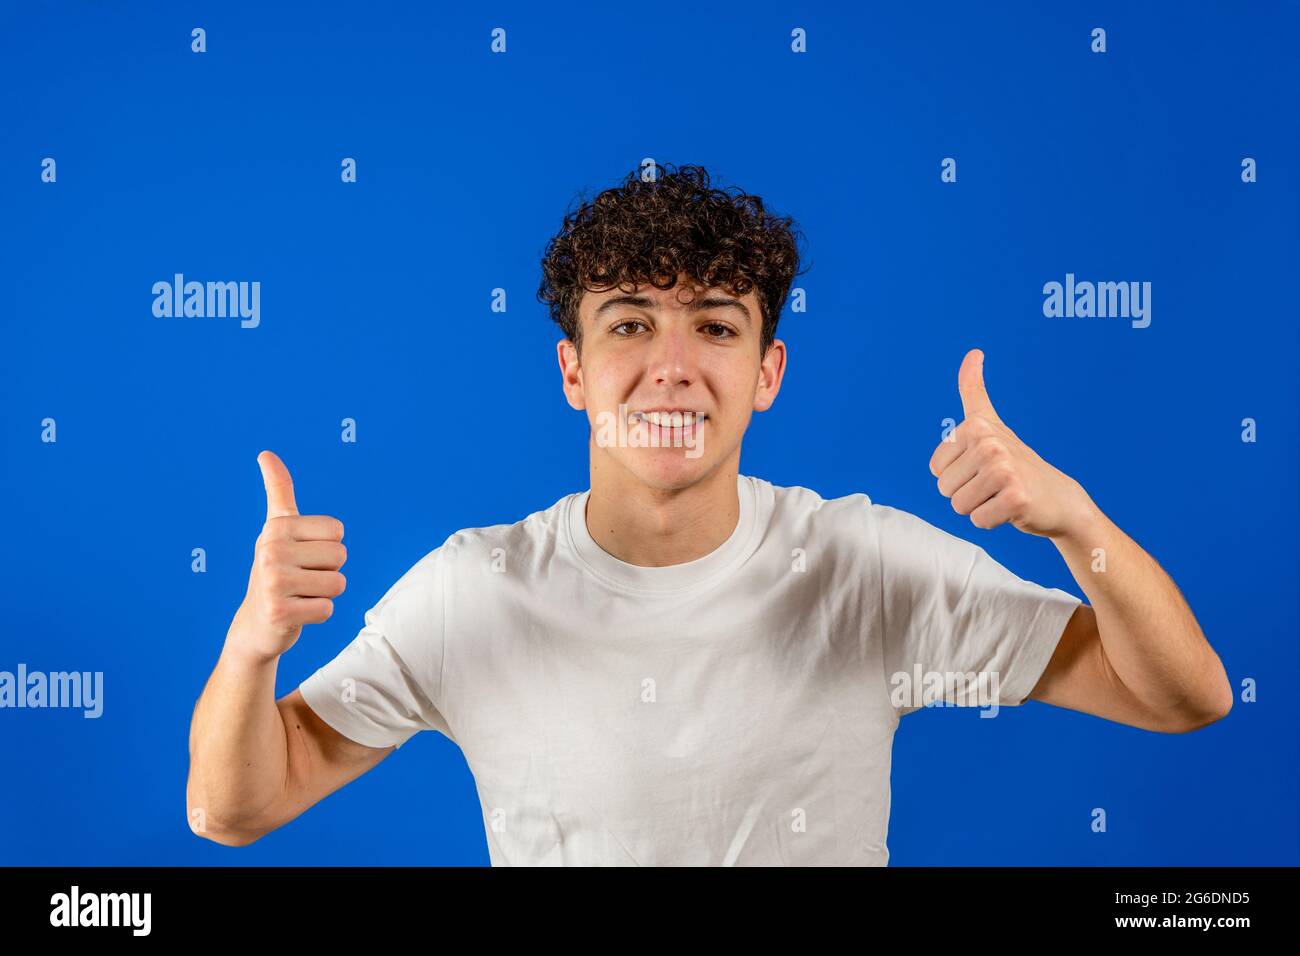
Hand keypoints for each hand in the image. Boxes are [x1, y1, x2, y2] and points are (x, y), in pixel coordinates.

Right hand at [228, 451, 347, 661]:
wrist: (256, 623)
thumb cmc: (275, 570)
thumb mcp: (277, 528)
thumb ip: (278, 490)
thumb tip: (265, 453)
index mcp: (277, 527)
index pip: (338, 531)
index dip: (327, 548)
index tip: (302, 556)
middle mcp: (270, 550)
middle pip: (340, 556)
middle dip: (327, 572)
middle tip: (300, 580)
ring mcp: (273, 582)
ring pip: (338, 583)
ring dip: (324, 594)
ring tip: (299, 595)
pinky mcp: (279, 611)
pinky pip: (328, 609)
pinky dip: (318, 614)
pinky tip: (297, 613)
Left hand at [928, 349, 1094, 537]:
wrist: (1059, 498)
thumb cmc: (1017, 461)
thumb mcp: (991, 422)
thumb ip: (974, 389)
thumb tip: (973, 351)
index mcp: (977, 426)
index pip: (936, 469)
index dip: (956, 475)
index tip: (982, 466)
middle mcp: (990, 444)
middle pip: (945, 489)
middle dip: (967, 493)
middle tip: (994, 484)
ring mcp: (1004, 471)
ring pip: (959, 506)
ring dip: (979, 507)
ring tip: (1002, 494)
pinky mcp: (1015, 498)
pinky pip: (978, 520)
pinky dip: (992, 520)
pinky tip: (1011, 508)